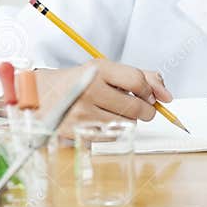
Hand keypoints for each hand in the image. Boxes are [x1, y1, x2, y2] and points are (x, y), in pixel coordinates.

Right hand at [35, 60, 172, 137]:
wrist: (39, 95)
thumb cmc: (77, 82)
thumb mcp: (104, 69)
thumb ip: (139, 76)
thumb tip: (167, 96)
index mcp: (97, 69)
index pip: (137, 80)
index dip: (150, 90)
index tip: (148, 95)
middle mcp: (90, 90)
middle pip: (137, 107)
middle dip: (145, 109)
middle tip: (138, 106)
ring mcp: (84, 113)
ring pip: (127, 124)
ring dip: (127, 120)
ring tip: (111, 110)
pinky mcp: (79, 133)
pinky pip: (112, 137)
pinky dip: (113, 131)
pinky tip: (100, 121)